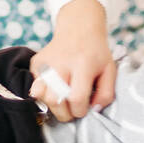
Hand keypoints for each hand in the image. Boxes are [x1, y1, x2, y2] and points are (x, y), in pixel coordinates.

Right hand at [27, 0, 115, 121]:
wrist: (79, 28)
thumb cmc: (96, 52)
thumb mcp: (110, 70)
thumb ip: (106, 93)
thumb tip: (94, 110)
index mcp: (83, 64)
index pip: (76, 98)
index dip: (80, 111)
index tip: (83, 110)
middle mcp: (61, 62)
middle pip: (55, 100)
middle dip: (64, 114)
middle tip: (71, 111)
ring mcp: (46, 62)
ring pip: (40, 95)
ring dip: (51, 106)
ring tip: (62, 101)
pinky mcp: (36, 62)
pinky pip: (34, 87)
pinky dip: (43, 94)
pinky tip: (54, 88)